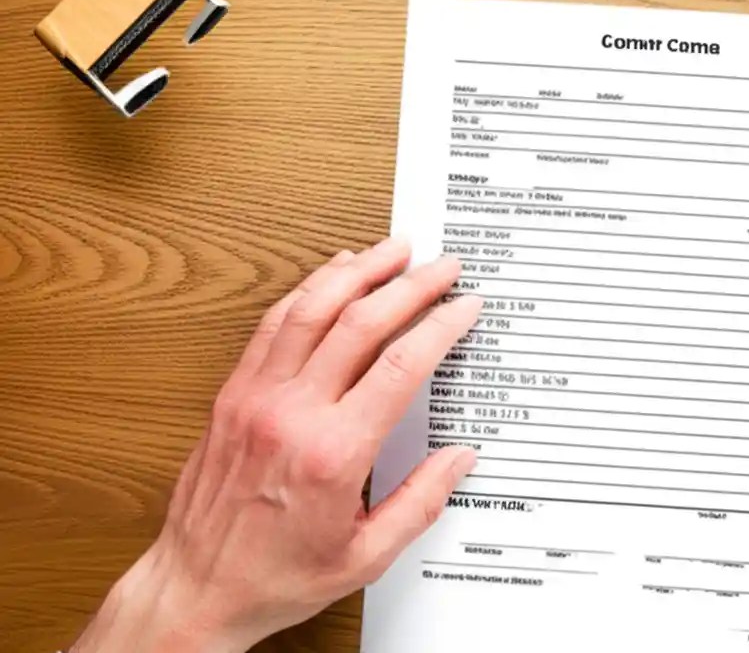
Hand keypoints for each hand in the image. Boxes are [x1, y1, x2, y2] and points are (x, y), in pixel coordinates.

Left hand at [71, 239, 481, 652]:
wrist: (195, 588)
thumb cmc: (274, 577)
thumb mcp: (366, 556)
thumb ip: (421, 503)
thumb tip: (459, 459)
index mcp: (333, 454)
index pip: (400, 366)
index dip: (440, 327)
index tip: (464, 308)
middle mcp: (292, 415)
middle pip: (361, 323)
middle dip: (410, 285)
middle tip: (442, 265)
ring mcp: (256, 398)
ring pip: (312, 308)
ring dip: (358, 270)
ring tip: (392, 249)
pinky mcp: (232, 394)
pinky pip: (273, 325)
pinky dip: (308, 290)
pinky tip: (332, 274)